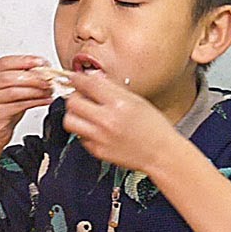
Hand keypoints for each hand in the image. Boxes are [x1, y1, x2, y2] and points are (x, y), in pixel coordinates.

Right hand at [0, 55, 55, 146]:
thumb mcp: (12, 89)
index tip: (42, 63)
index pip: (5, 62)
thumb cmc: (2, 110)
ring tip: (48, 90)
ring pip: (14, 91)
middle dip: (33, 77)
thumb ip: (22, 77)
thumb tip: (43, 68)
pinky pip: (17, 105)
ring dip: (35, 90)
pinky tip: (44, 100)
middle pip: (9, 76)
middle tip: (48, 79)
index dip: (25, 60)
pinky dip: (34, 102)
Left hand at [61, 71, 183, 172]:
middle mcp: (107, 120)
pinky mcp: (97, 151)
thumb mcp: (137, 100)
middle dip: (75, 96)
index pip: (88, 84)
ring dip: (74, 115)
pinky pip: (79, 137)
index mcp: (119, 104)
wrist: (160, 153)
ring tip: (84, 114)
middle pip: (73, 102)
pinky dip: (83, 131)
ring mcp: (100, 137)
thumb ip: (112, 89)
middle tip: (81, 97)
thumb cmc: (153, 128)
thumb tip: (94, 78)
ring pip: (69, 121)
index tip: (75, 78)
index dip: (78, 78)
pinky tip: (95, 129)